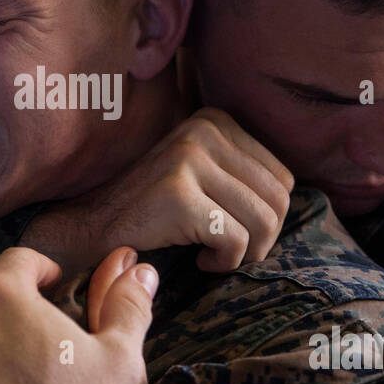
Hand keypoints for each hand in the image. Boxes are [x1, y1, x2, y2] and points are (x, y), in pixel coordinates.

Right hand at [21, 108, 292, 274]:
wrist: (87, 230)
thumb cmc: (151, 212)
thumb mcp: (199, 174)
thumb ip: (242, 172)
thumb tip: (296, 192)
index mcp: (216, 120)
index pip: (283, 178)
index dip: (264, 217)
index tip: (228, 228)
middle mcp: (204, 130)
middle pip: (279, 200)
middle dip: (260, 238)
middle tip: (226, 251)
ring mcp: (189, 160)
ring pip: (263, 222)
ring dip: (244, 253)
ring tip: (213, 256)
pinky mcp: (177, 195)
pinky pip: (234, 241)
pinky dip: (223, 264)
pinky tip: (198, 262)